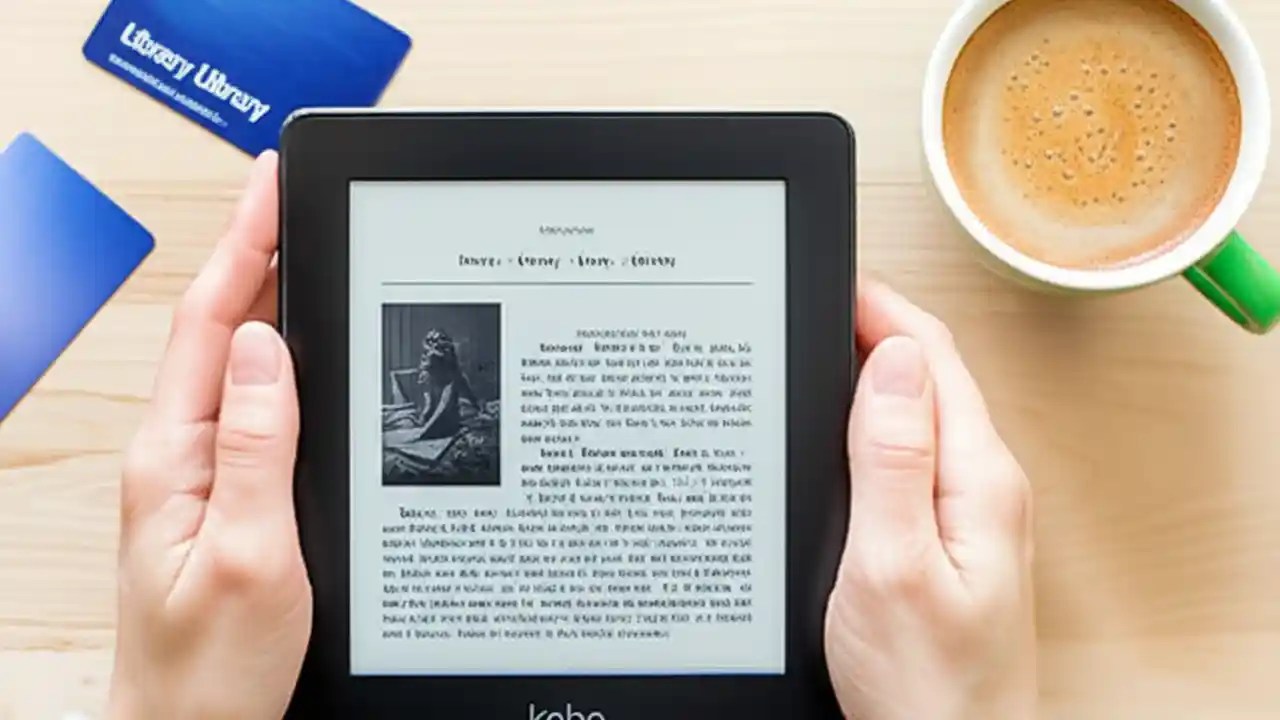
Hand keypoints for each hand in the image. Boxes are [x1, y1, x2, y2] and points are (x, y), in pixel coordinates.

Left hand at [108, 152, 310, 719]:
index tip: (270, 182)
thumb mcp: (250, 556)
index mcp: (176, 457)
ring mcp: (201, 474)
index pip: (213, 325)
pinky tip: (304, 347)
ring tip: (300, 245)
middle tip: (293, 193)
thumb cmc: (212, 669)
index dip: (242, 245)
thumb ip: (257, 447)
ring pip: (238, 364)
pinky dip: (282, 359)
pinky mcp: (226, 495)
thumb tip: (269, 347)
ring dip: (267, 298)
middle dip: (254, 251)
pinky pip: (254, 407)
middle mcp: (181, 455)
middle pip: (221, 329)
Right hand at [825, 279, 1036, 719]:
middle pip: (931, 377)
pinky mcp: (951, 537)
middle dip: (874, 328)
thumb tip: (891, 359)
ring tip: (822, 346)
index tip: (830, 281)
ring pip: (921, 412)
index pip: (932, 358)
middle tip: (813, 304)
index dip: (879, 309)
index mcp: (978, 478)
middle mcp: (985, 484)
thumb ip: (893, 458)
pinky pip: (914, 453)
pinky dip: (874, 422)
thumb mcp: (892, 564)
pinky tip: (843, 427)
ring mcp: (972, 511)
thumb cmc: (926, 686)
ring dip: (875, 372)